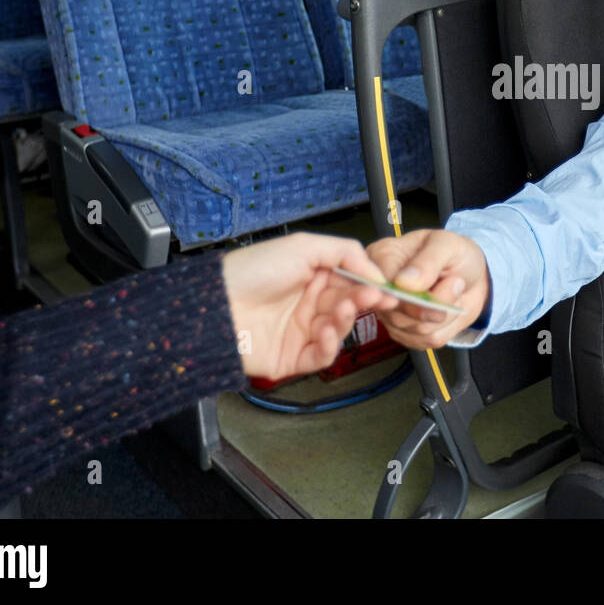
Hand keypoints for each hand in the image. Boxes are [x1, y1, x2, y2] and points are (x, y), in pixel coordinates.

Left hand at [222, 232, 394, 378]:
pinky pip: (321, 356)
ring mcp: (301, 331)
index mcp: (312, 276)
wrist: (216, 306)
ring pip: (339, 331)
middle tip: (375, 298)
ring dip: (345, 321)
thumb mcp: (302, 246)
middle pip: (349, 305)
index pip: (351, 281)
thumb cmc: (251, 271)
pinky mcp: (292, 357)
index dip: (370, 285)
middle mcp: (308, 303)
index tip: (388, 287)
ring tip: (340, 311)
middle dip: (362, 301)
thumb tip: (375, 270)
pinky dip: (329, 346)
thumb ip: (345, 252)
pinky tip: (326, 334)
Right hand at [367, 229, 489, 348]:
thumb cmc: (455, 255)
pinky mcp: (406, 334)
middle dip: (435, 302)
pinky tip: (448, 309)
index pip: (376, 284)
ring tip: (452, 290)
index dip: (396, 294)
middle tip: (455, 282)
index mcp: (381, 258)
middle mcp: (381, 289)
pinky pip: (428, 340)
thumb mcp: (447, 245)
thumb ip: (427, 261)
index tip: (419, 292)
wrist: (473, 278)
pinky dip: (448, 326)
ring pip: (416, 329)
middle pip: (397, 312)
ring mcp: (391, 314)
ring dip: (445, 313)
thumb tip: (403, 282)